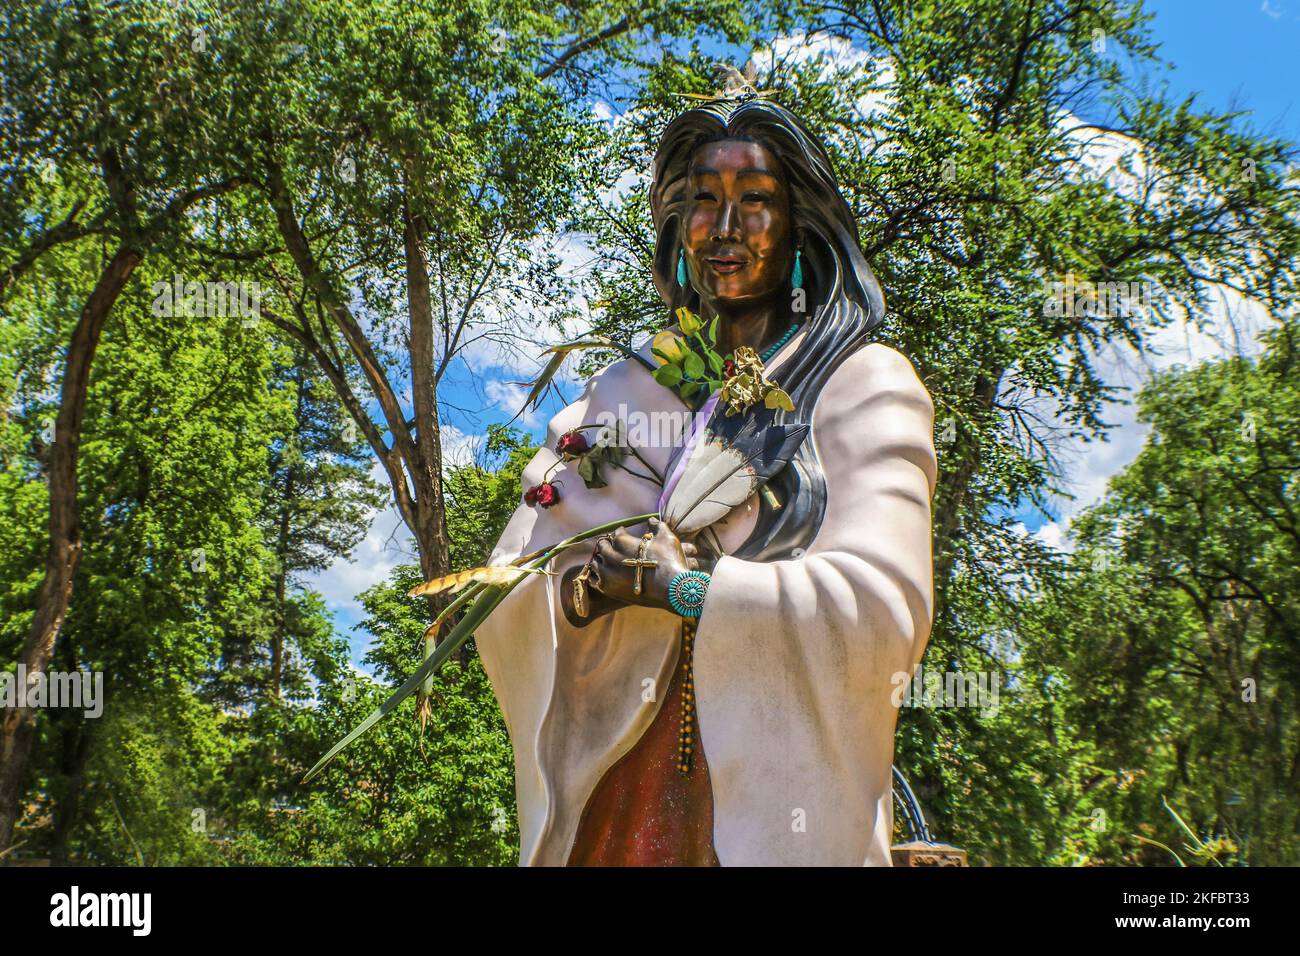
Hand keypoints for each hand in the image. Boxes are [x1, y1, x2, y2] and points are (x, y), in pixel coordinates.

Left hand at [583, 517, 706, 615]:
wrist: (671, 589)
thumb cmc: (669, 560)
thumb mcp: (666, 538)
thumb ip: (657, 526)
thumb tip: (650, 519)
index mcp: (622, 541)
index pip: (616, 533)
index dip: (621, 533)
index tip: (624, 534)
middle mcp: (610, 556)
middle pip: (602, 546)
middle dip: (608, 545)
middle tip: (613, 547)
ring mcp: (607, 573)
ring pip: (595, 562)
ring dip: (600, 560)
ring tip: (606, 561)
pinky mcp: (608, 589)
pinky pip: (594, 580)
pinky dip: (596, 576)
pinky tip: (602, 575)